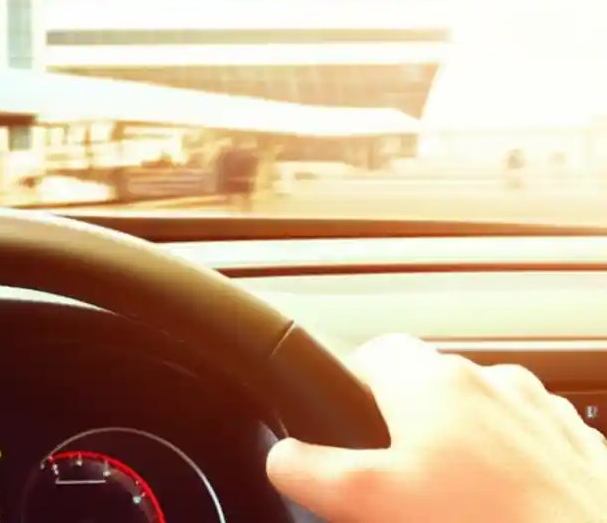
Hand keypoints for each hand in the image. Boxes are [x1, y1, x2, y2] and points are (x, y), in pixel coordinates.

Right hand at [267, 334, 606, 522]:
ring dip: (459, 451)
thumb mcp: (366, 501)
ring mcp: (542, 413)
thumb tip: (282, 456)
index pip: (369, 353)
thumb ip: (308, 469)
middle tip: (392, 487)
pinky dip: (507, 472)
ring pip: (478, 418)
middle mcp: (491, 381)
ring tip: (450, 504)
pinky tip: (496, 511)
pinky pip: (526, 448)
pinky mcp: (577, 450)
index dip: (345, 392)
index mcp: (434, 380)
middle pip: (424, 389)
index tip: (340, 432)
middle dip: (403, 431)